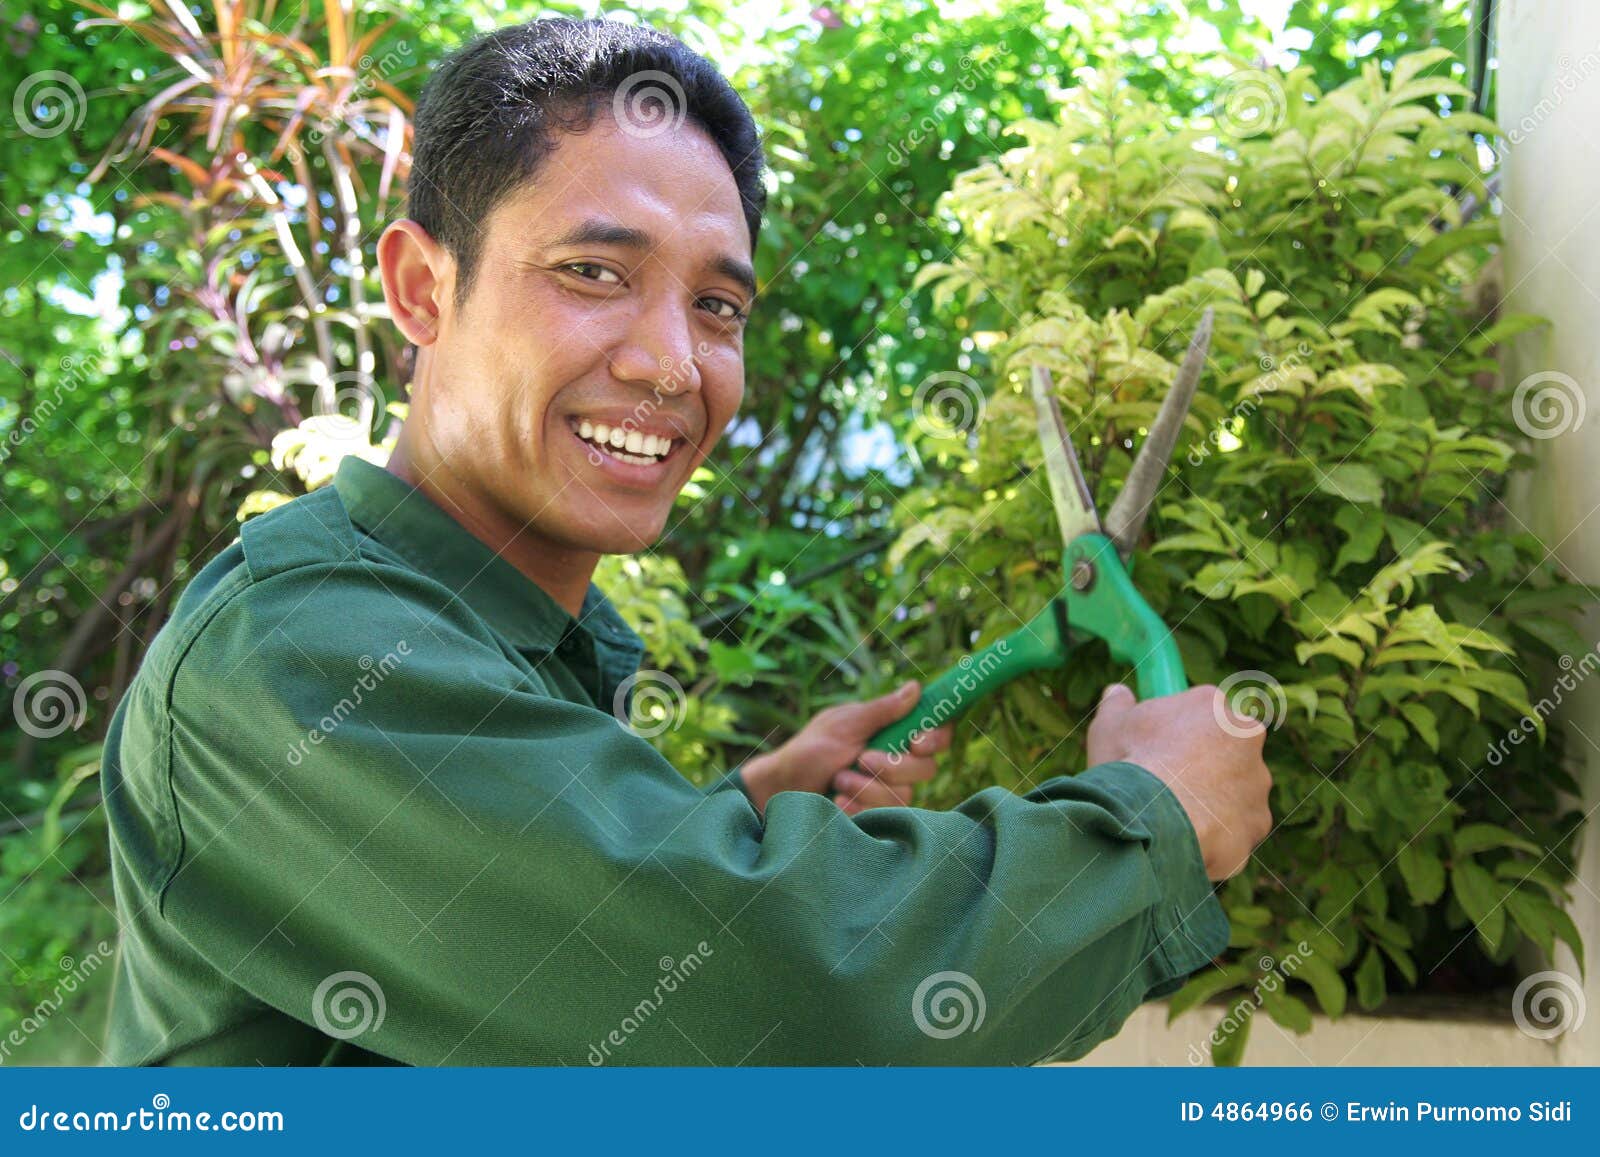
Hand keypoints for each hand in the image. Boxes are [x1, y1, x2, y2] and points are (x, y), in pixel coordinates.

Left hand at [738, 680, 953, 815]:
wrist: (781, 790)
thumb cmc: (808, 752)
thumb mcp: (844, 725)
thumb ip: (881, 711)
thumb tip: (916, 687)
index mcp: (892, 732)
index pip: (936, 733)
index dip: (935, 738)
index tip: (915, 742)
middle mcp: (897, 761)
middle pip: (926, 768)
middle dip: (893, 767)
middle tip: (861, 759)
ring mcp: (888, 790)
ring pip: (905, 795)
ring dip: (867, 788)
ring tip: (837, 781)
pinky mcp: (876, 814)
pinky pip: (885, 816)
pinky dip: (859, 808)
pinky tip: (837, 803)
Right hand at [1086, 682, 1272, 880]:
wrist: (1152, 818)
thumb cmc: (1129, 764)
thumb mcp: (1109, 727)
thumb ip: (1117, 705)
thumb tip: (1117, 691)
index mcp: (1211, 704)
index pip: (1201, 711)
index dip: (1179, 731)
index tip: (1161, 747)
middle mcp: (1246, 736)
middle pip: (1226, 748)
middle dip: (1204, 763)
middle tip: (1169, 782)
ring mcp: (1257, 781)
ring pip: (1235, 788)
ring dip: (1213, 799)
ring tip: (1175, 816)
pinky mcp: (1258, 820)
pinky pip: (1238, 825)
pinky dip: (1218, 832)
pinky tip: (1188, 837)